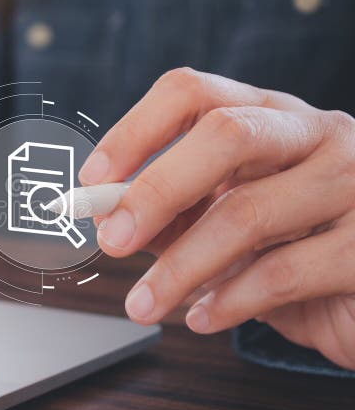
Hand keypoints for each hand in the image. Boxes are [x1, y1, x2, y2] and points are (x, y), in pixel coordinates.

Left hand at [79, 68, 354, 369]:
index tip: (92, 180)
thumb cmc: (295, 247)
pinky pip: (283, 272)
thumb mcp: (227, 220)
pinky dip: (229, 301)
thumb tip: (108, 214)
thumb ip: (175, 213)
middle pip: (225, 135)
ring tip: (143, 304)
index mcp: (270, 117)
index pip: (192, 92)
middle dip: (156, 190)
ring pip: (247, 212)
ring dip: (179, 267)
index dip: (134, 131)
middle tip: (112, 240)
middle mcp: (317, 134)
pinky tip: (202, 317)